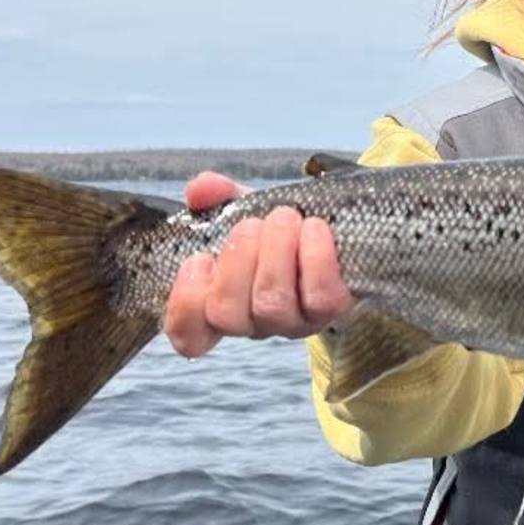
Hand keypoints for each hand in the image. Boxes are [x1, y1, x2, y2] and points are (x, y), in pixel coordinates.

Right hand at [162, 171, 356, 357]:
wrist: (338, 230)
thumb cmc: (278, 227)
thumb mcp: (243, 208)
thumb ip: (216, 197)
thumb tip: (201, 189)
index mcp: (222, 303)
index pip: (188, 335)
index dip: (185, 302)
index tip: (198, 259)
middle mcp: (254, 322)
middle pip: (226, 314)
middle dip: (236, 259)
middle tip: (252, 224)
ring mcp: (292, 321)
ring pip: (271, 305)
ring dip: (275, 252)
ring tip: (285, 217)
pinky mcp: (331, 311)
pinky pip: (321, 298)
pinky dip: (315, 258)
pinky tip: (315, 228)